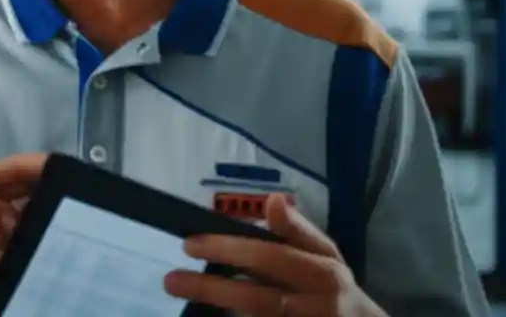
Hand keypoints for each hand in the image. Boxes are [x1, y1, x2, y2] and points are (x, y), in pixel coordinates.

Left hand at [163, 194, 386, 316]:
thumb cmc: (334, 285)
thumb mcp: (325, 252)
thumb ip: (297, 230)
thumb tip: (272, 200)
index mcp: (322, 273)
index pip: (271, 257)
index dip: (230, 250)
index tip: (190, 243)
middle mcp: (314, 305)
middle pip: (258, 299)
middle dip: (212, 289)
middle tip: (171, 278)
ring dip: (220, 308)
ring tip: (183, 290)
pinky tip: (209, 315)